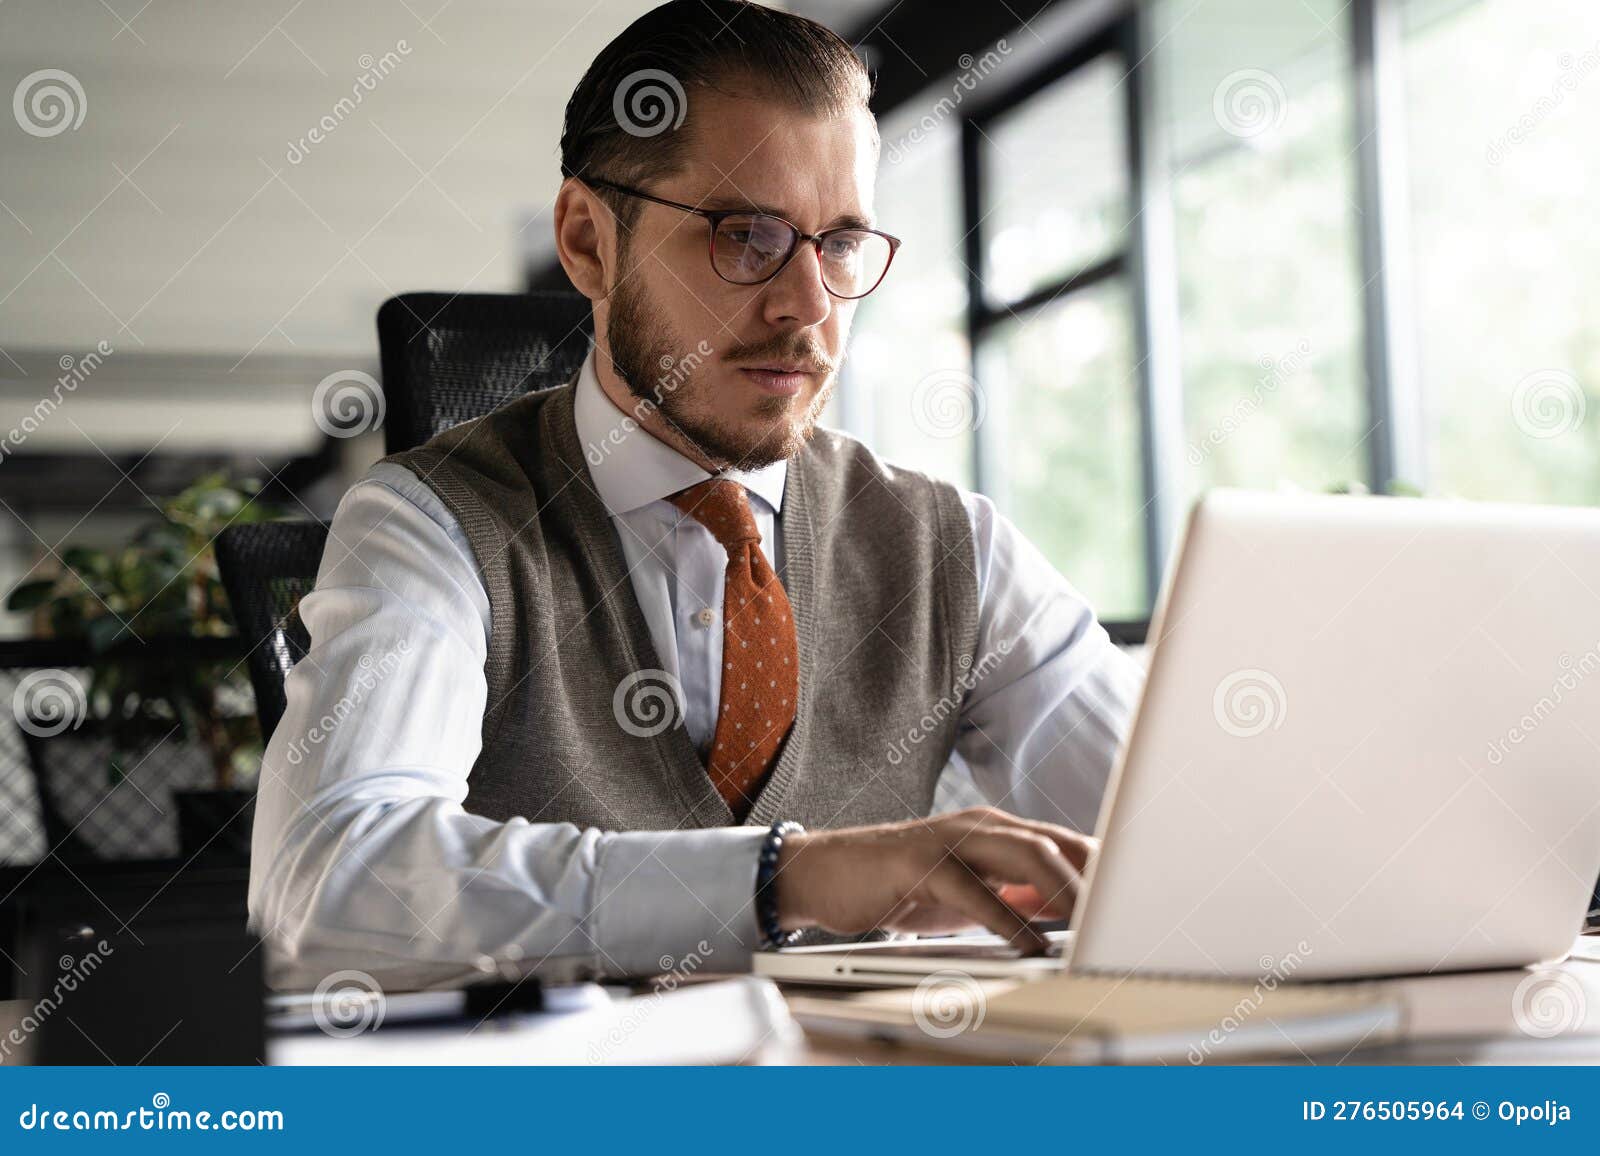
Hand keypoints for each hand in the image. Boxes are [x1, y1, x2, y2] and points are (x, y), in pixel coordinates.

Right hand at [773, 806, 1095, 954]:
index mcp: (994, 831)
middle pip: (1054, 843)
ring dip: (1064, 890)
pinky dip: (1008, 919)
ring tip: (1091, 925)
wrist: (823, 873)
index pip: (1064, 843)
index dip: (1103, 869)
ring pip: (1025, 854)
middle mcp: (978, 826)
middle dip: (1096, 878)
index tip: (1139, 898)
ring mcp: (949, 841)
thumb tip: (1068, 920)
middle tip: (1126, 914)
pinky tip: (1028, 945)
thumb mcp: (966, 894)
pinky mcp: (919, 864)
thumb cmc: (898, 885)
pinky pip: (975, 890)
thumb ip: (1013, 898)